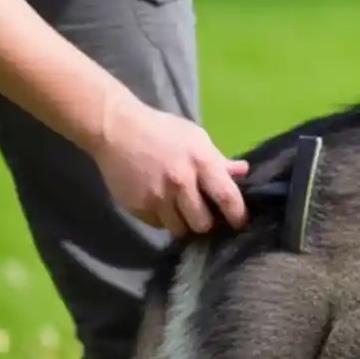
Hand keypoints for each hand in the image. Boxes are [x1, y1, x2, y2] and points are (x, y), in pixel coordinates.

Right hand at [90, 93, 248, 237]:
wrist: (116, 129)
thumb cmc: (162, 130)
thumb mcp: (195, 138)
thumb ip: (218, 160)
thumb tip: (243, 172)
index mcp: (201, 162)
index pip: (227, 197)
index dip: (237, 215)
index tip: (239, 222)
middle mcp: (181, 183)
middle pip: (203, 223)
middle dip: (207, 222)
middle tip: (205, 216)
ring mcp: (157, 197)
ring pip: (180, 229)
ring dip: (184, 224)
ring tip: (183, 213)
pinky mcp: (137, 206)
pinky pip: (158, 224)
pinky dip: (164, 220)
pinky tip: (162, 206)